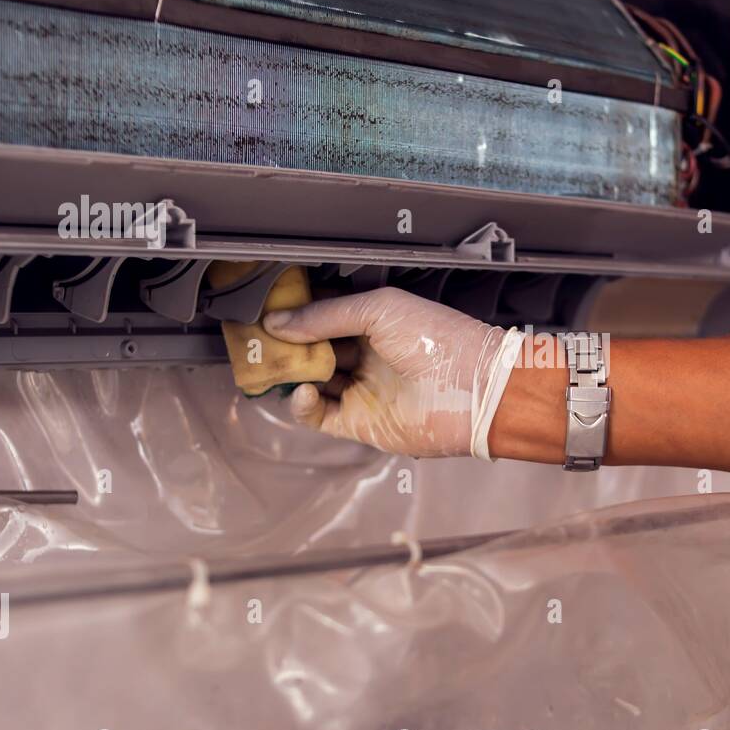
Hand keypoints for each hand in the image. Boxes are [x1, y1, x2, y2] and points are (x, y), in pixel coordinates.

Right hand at [263, 287, 520, 457]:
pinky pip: (318, 414)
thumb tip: (277, 322)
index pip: (324, 314)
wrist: (473, 389)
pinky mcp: (359, 422)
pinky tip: (302, 390)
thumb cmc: (437, 339)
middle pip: (313, 348)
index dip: (295, 312)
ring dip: (290, 372)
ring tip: (272, 363)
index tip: (265, 308)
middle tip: (256, 338)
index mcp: (375, 321)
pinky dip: (302, 403)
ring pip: (311, 380)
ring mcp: (362, 388)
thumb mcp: (379, 310)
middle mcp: (367, 354)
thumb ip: (325, 315)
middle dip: (286, 343)